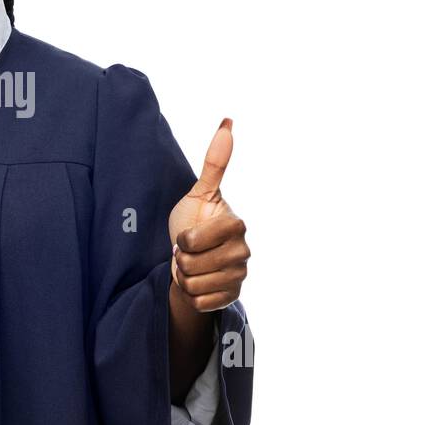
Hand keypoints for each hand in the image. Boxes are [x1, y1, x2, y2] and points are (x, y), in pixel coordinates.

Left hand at [168, 118, 249, 312]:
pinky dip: (191, 295)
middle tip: (187, 252)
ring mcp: (241, 276)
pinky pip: (199, 302)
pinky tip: (197, 283)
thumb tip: (228, 122)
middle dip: (180, 259)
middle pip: (191, 265)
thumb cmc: (192, 221)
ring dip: (184, 277)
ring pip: (193, 285)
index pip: (191, 240)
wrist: (190, 258)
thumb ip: (214, 163)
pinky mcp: (232, 298)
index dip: (181, 239)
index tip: (185, 235)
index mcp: (237, 224)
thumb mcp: (199, 193)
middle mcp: (244, 252)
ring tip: (191, 267)